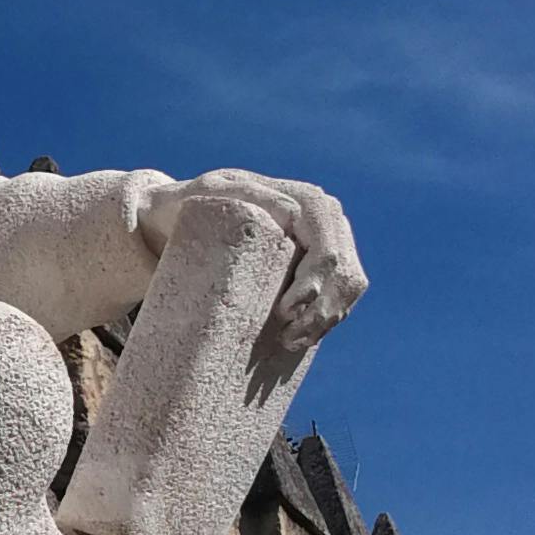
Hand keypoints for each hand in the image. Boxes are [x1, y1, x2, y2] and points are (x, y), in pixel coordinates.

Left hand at [136, 170, 365, 357]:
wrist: (184, 214)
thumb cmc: (189, 204)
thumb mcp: (208, 193)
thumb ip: (242, 193)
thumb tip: (290, 213)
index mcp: (306, 201)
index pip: (326, 250)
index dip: (312, 286)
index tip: (283, 313)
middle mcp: (325, 216)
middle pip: (345, 272)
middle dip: (322, 310)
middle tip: (288, 339)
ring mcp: (330, 238)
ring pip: (350, 286)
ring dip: (327, 319)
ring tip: (292, 341)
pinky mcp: (324, 260)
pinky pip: (343, 294)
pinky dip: (328, 318)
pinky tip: (303, 336)